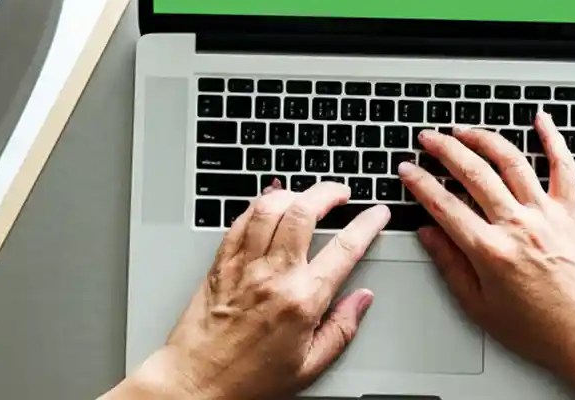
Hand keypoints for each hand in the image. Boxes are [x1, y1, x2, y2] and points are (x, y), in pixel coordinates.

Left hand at [114, 183, 389, 399]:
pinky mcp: (220, 264)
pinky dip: (257, 205)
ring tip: (306, 196)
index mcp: (301, 301)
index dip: (367, 224)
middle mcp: (273, 276)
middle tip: (341, 193)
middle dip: (328, 193)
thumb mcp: (309, 366)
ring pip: (269, 208)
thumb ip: (342, 329)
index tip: (377, 213)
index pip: (344, 248)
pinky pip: (240, 221)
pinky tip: (268, 205)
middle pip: (304, 212)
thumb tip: (362, 300)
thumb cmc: (249, 380)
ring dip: (292, 193)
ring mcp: (244, 266)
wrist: (196, 383)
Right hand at [400, 115, 574, 398]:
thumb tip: (428, 233)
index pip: (444, 205)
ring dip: (483, 139)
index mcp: (490, 252)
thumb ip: (450, 265)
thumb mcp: (480, 306)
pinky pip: (563, 167)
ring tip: (464, 130)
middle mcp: (518, 227)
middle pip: (473, 173)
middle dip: (444, 149)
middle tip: (428, 139)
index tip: (407, 170)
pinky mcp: (571, 213)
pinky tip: (541, 120)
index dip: (420, 183)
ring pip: (511, 162)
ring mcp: (546, 216)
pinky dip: (553, 139)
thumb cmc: (539, 330)